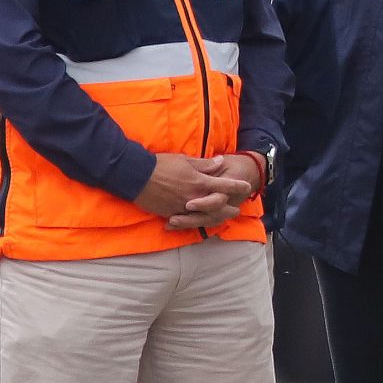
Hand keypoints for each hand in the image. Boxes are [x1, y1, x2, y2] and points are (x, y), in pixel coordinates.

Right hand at [134, 153, 252, 225]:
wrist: (136, 176)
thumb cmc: (161, 165)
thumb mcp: (185, 160)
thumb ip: (205, 164)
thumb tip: (220, 162)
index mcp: (200, 182)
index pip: (224, 185)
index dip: (237, 186)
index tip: (247, 186)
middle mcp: (194, 197)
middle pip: (218, 206)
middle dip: (229, 208)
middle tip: (236, 210)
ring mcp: (182, 208)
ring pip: (203, 216)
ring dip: (214, 218)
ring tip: (221, 219)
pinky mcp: (170, 214)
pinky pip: (185, 220)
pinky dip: (192, 222)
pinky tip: (198, 222)